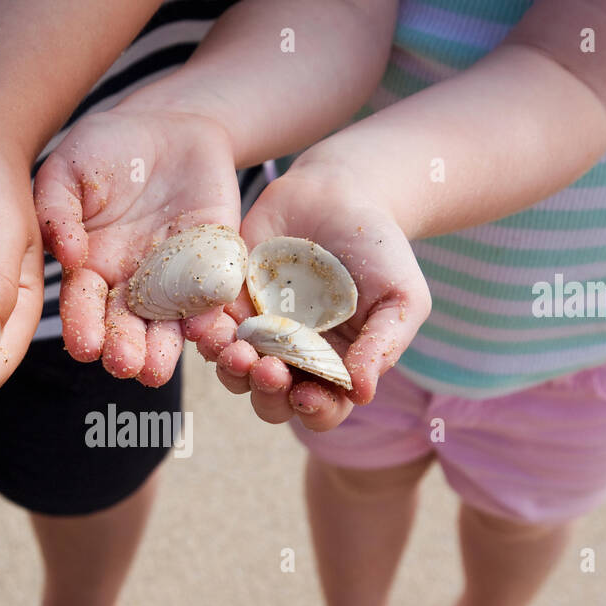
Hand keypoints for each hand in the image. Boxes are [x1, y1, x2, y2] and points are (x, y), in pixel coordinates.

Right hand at [34, 108, 240, 386]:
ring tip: (155, 372)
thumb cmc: (109, 147)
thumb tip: (66, 255)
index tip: (84, 346)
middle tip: (124, 365)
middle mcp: (131, 285)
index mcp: (90, 267)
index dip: (82, 326)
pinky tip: (206, 332)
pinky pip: (214, 300)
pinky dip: (211, 318)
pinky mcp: (214, 270)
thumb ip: (57, 211)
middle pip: (125, 327)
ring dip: (162, 352)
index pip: (83, 305)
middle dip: (123, 349)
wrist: (172, 127)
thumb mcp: (69, 168)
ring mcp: (174, 282)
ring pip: (168, 327)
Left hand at [213, 161, 431, 430]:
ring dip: (230, 368)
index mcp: (334, 369)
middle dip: (265, 392)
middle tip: (267, 369)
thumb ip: (383, 345)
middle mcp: (291, 361)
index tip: (306, 395)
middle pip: (270, 400)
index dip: (313, 411)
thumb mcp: (401, 296)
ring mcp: (256, 334)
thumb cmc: (380, 250)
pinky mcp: (227, 304)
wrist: (339, 194)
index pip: (321, 410)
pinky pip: (209, 329)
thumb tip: (362, 393)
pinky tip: (204, 325)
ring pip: (233, 371)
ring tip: (234, 348)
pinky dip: (204, 332)